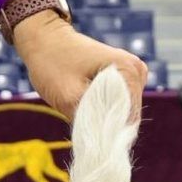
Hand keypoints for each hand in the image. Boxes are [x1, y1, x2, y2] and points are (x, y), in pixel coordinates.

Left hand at [11, 11, 145, 122]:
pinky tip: (84, 100)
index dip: (107, 132)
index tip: (85, 130)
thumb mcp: (67, 97)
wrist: (44, 39)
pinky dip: (101, 108)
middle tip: (77, 114)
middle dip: (103, 123)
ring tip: (79, 104)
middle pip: (127, 116)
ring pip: (121, 112)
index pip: (128, 119)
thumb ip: (89, 121)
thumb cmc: (52, 64)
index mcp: (129, 71)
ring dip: (101, 116)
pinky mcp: (124, 77)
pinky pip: (117, 103)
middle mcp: (137, 71)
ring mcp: (132, 72)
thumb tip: (102, 142)